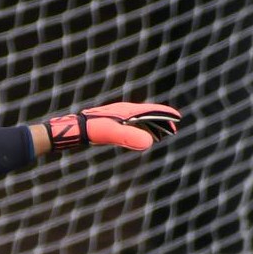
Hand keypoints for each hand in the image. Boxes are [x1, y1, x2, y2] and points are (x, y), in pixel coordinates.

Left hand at [45, 102, 180, 150]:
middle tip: (172, 130)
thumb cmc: (92, 129)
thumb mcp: (111, 133)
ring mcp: (118, 116)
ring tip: (161, 134)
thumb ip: (129, 137)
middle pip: (147, 114)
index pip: (151, 111)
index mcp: (128, 111)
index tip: (178, 118)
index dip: (165, 115)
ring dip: (152, 126)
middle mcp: (124, 111)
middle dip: (161, 121)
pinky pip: (131, 124)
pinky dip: (141, 129)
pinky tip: (141, 136)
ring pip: (140, 119)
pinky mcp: (112, 123)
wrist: (74, 128)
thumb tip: (149, 143)